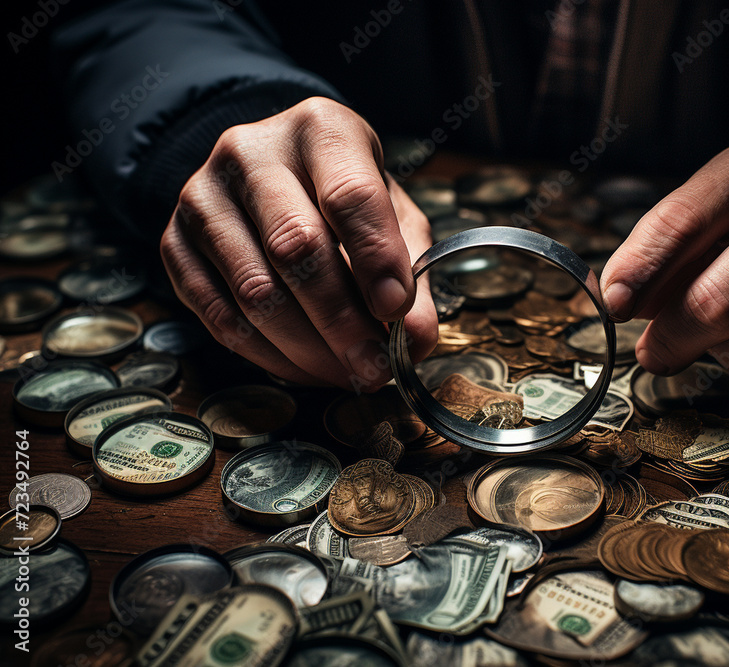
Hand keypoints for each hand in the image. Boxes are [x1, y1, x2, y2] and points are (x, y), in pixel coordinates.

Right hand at [160, 97, 437, 388]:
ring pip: (254, 292)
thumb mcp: (392, 213)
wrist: (269, 172)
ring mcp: (202, 196)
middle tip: (375, 368)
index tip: (396, 314)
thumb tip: (416, 339)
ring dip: (308, 350)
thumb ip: (412, 272)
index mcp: (320, 129)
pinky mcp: (173, 242)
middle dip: (342, 322)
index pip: (349, 195)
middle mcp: (251, 152)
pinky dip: (268, 356)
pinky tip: (305, 367)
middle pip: (296, 248)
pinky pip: (217, 316)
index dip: (376, 261)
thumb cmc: (343, 193)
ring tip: (348, 373)